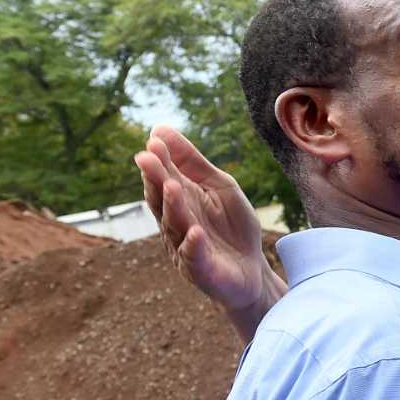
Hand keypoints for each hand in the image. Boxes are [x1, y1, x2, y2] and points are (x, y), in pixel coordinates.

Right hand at [135, 125, 281, 329]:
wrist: (252, 270)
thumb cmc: (231, 227)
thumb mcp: (218, 186)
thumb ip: (193, 162)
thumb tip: (160, 129)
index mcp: (179, 202)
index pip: (163, 179)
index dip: (158, 162)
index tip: (153, 142)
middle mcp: (175, 224)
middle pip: (162, 200)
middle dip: (155, 179)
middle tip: (147, 158)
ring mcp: (185, 248)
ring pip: (175, 226)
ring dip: (173, 206)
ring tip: (171, 185)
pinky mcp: (201, 271)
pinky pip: (194, 257)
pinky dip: (193, 245)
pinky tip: (195, 232)